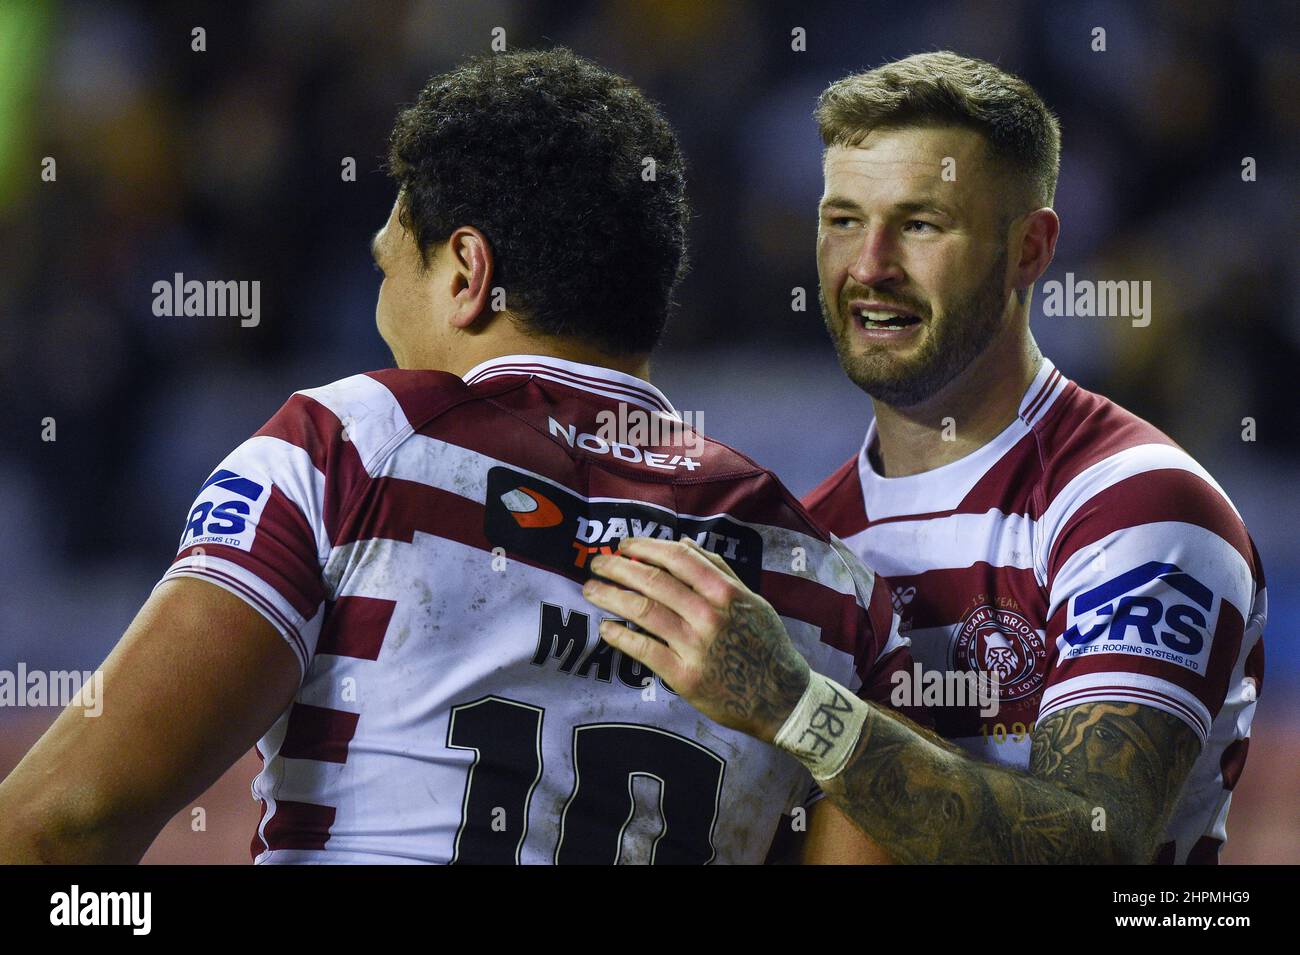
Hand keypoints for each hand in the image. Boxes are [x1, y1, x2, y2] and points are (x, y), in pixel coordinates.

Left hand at [582, 537, 810, 742]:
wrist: (781, 698)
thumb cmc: (765, 645)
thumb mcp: (752, 600)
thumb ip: (719, 570)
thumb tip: (684, 544)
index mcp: (726, 592)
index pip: (678, 558)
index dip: (646, 547)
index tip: (625, 546)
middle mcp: (710, 615)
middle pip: (654, 581)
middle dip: (618, 568)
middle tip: (597, 562)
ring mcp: (696, 646)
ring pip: (643, 612)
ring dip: (610, 596)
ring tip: (591, 589)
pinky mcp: (685, 677)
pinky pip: (644, 650)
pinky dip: (620, 637)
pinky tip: (606, 628)